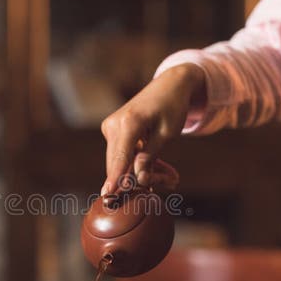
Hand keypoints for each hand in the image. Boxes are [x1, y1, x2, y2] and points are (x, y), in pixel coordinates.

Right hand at [100, 63, 204, 194]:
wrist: (169, 85)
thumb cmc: (172, 107)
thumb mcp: (167, 133)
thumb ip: (150, 156)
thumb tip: (138, 179)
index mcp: (129, 123)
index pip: (120, 157)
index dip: (115, 179)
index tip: (108, 195)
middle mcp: (114, 125)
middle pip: (120, 163)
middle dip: (142, 179)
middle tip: (171, 183)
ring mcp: (111, 128)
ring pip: (122, 162)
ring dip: (144, 172)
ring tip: (172, 178)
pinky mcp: (114, 131)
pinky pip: (124, 155)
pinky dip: (140, 162)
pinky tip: (161, 170)